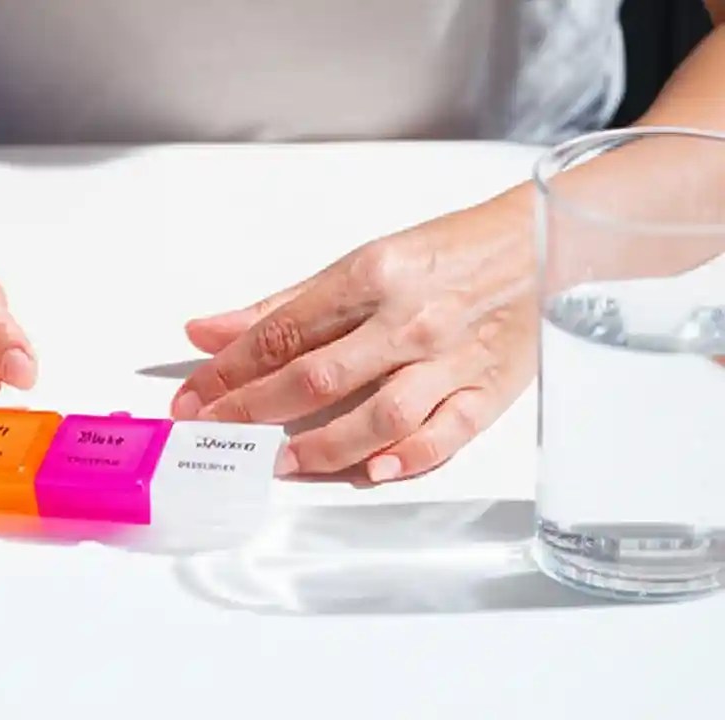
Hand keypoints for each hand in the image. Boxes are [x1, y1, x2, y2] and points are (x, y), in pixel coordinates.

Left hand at [170, 200, 536, 482]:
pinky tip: (370, 471)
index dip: (228, 369)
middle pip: (318, 375)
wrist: (546, 242)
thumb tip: (207, 330)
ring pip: (380, 413)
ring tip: (279, 462)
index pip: (283, 332)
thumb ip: (283, 306)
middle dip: (254, 409)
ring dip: (322, 445)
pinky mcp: (489, 389)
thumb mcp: (361, 264)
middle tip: (212, 430)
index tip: (192, 395)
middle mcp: (410, 319)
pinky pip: (448, 432)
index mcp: (373, 275)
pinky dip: (409, 456)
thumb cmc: (448, 253)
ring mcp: (451, 358)